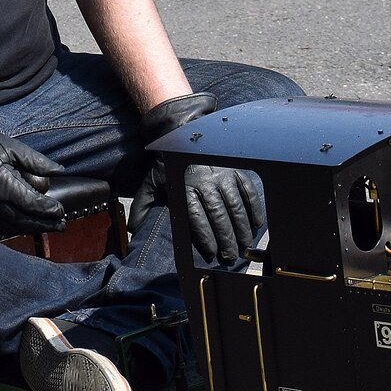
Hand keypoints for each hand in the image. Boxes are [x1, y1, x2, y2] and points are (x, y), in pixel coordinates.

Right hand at [0, 110, 65, 234]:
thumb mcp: (10, 147)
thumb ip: (36, 161)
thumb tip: (58, 170)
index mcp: (4, 185)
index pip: (32, 204)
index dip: (49, 210)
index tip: (61, 211)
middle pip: (24, 221)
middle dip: (44, 225)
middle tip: (60, 226)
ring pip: (11, 227)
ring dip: (30, 229)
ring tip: (45, 229)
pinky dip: (13, 229)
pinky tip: (22, 227)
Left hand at [128, 93, 266, 265]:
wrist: (183, 133)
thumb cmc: (167, 164)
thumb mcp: (151, 183)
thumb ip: (142, 207)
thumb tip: (133, 230)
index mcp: (184, 188)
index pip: (197, 218)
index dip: (206, 237)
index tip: (212, 254)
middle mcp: (205, 182)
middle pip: (219, 215)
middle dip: (227, 239)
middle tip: (230, 257)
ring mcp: (222, 175)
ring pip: (235, 206)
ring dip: (242, 228)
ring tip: (244, 246)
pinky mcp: (234, 169)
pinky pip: (247, 191)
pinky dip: (254, 208)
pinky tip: (256, 225)